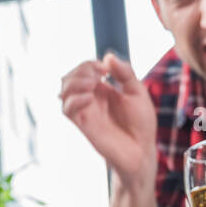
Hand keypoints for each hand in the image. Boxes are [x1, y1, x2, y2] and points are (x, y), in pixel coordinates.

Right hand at [60, 51, 157, 188]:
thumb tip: (108, 56)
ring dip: (74, 82)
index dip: (90, 64)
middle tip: (98, 75)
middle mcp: (90, 99)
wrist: (141, 150)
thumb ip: (125, 73)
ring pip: (63, 92)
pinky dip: (74, 99)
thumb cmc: (141, 124)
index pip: (84, 69)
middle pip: (69, 77)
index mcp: (102, 89)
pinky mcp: (83, 125)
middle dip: (80, 70)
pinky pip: (67, 110)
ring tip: (92, 85)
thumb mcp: (137, 92)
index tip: (105, 69)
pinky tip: (89, 98)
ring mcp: (85, 112)